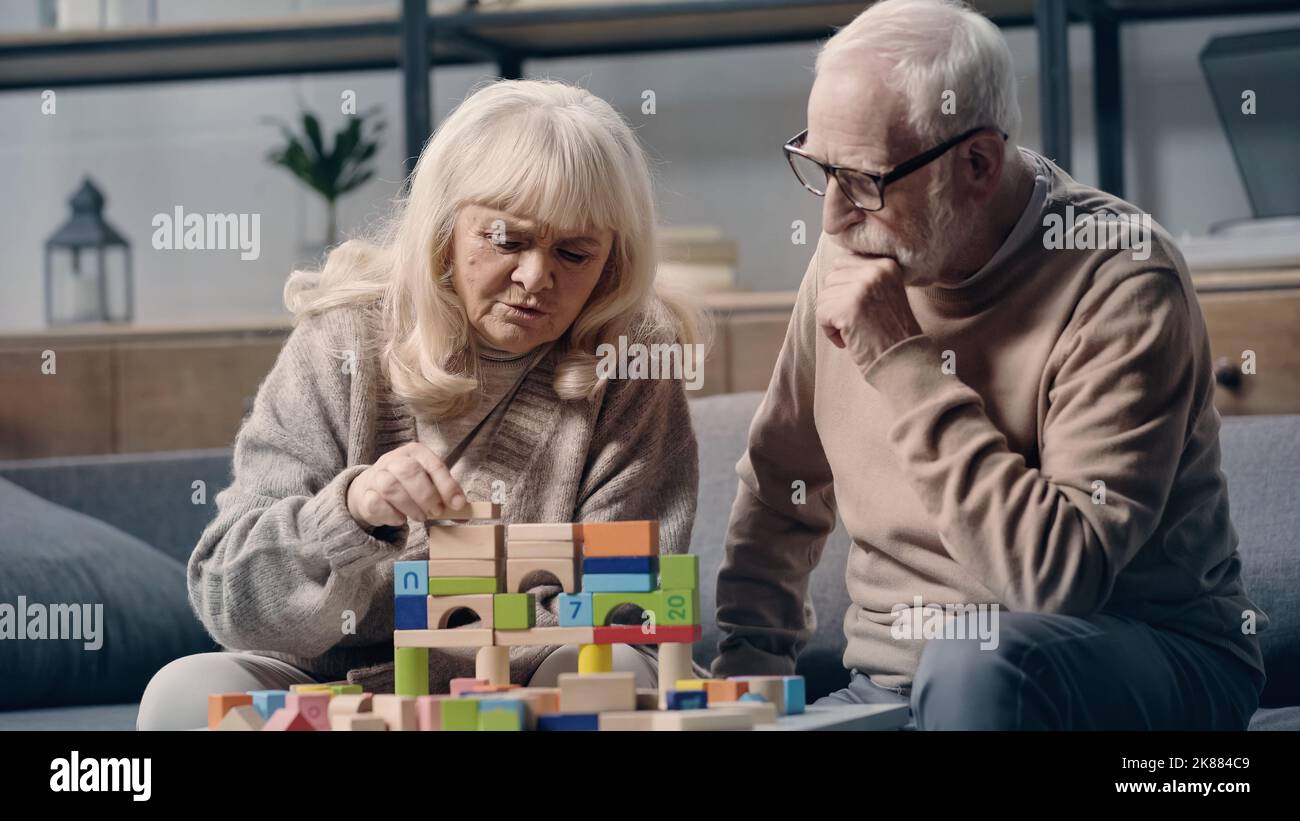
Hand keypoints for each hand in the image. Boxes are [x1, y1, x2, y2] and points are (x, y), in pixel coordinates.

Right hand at [346, 443, 465, 527]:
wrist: (371, 489)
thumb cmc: (407, 485)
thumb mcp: (428, 482)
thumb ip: (445, 494)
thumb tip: (464, 511)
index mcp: (414, 452)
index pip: (433, 464)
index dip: (447, 485)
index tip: (457, 504)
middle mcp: (393, 460)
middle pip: (409, 472)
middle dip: (427, 495)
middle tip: (436, 512)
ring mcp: (376, 475)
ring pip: (390, 487)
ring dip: (410, 506)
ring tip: (420, 517)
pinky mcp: (364, 494)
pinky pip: (376, 503)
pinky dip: (391, 515)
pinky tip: (400, 519)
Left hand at [816, 253, 923, 373]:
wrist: (903, 360)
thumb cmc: (892, 332)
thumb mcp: (887, 292)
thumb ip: (865, 276)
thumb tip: (834, 266)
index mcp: (886, 264)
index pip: (842, 262)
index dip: (844, 288)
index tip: (859, 307)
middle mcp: (875, 271)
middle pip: (831, 279)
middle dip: (837, 303)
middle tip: (857, 323)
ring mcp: (862, 288)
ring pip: (824, 297)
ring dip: (833, 319)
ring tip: (855, 331)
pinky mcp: (848, 308)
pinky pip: (821, 313)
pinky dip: (829, 332)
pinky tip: (848, 340)